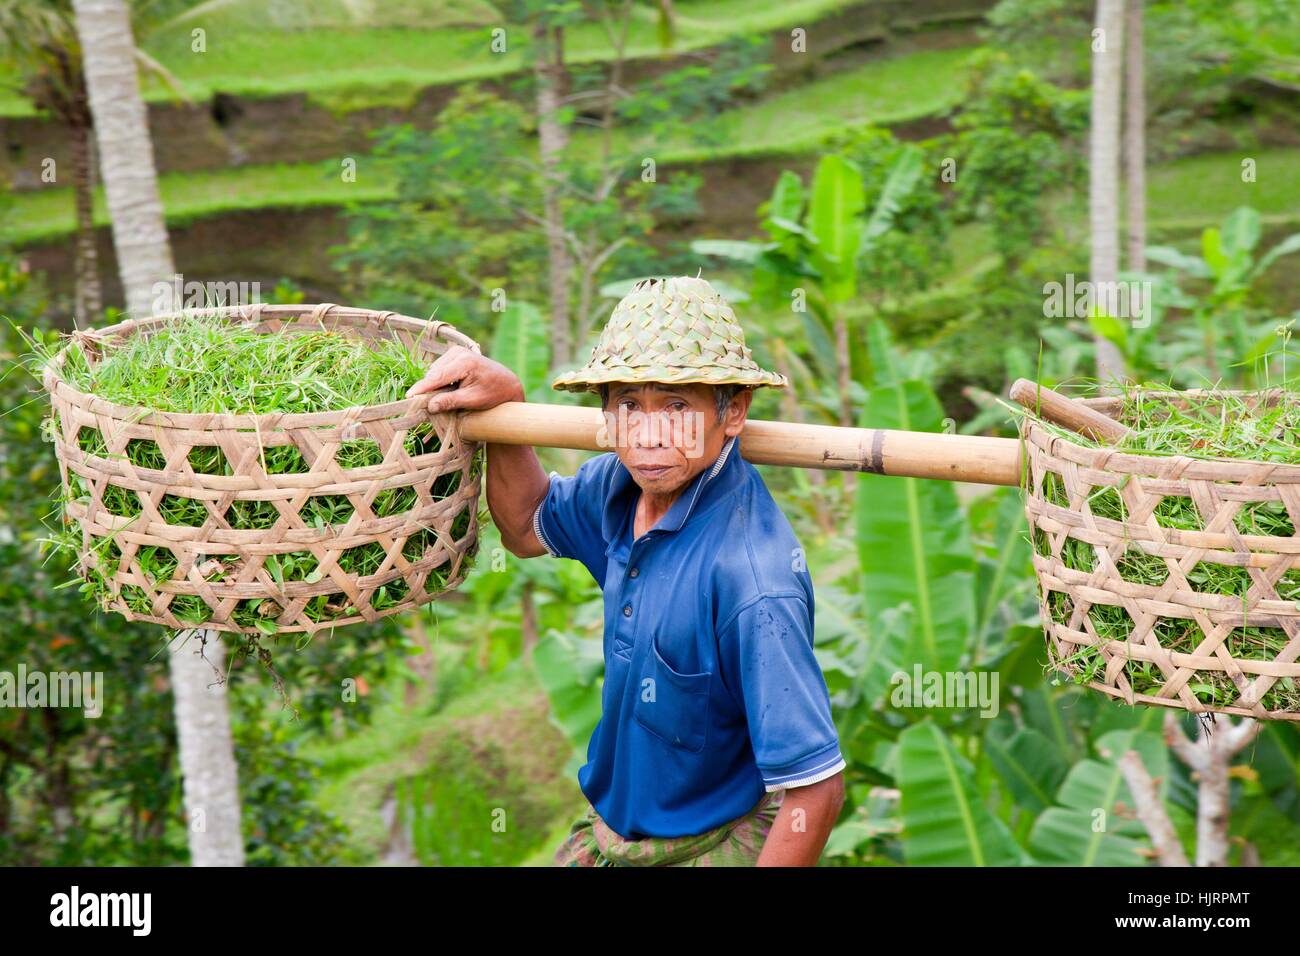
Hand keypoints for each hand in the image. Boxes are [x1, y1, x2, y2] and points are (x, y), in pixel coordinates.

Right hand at [405, 345, 525, 413]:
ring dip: (434, 386)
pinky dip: (439, 381)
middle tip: (428, 407)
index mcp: (464, 362)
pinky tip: (449, 390)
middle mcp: (458, 352)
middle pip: (433, 374)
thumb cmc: (493, 393)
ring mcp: (455, 351)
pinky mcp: (454, 355)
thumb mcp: (473, 400)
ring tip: (445, 398)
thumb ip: (451, 402)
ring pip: (434, 372)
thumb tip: (430, 406)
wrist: (507, 383)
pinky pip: (439, 370)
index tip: (408, 397)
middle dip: (428, 390)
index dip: (422, 388)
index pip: (437, 376)